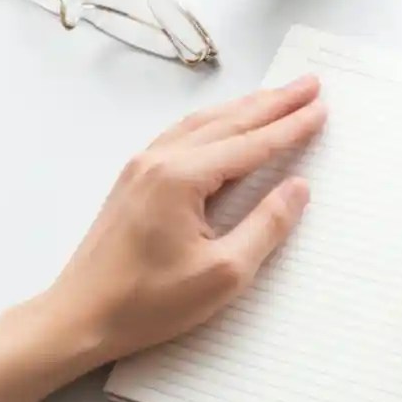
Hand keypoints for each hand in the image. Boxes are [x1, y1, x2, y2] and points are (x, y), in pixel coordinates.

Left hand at [46, 74, 327, 363]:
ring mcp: (142, 167)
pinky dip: (216, 121)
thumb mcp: (224, 273)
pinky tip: (226, 121)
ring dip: (245, 107)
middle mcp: (160, 160)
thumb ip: (266, 226)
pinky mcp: (134, 180)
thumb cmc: (150, 302)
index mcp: (183, 178)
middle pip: (228, 122)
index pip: (252, 144)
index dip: (291, 127)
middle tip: (309, 84)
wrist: (79, 318)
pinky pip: (183, 135)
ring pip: (204, 123)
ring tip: (278, 95)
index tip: (322, 108)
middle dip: (273, 102)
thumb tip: (299, 187)